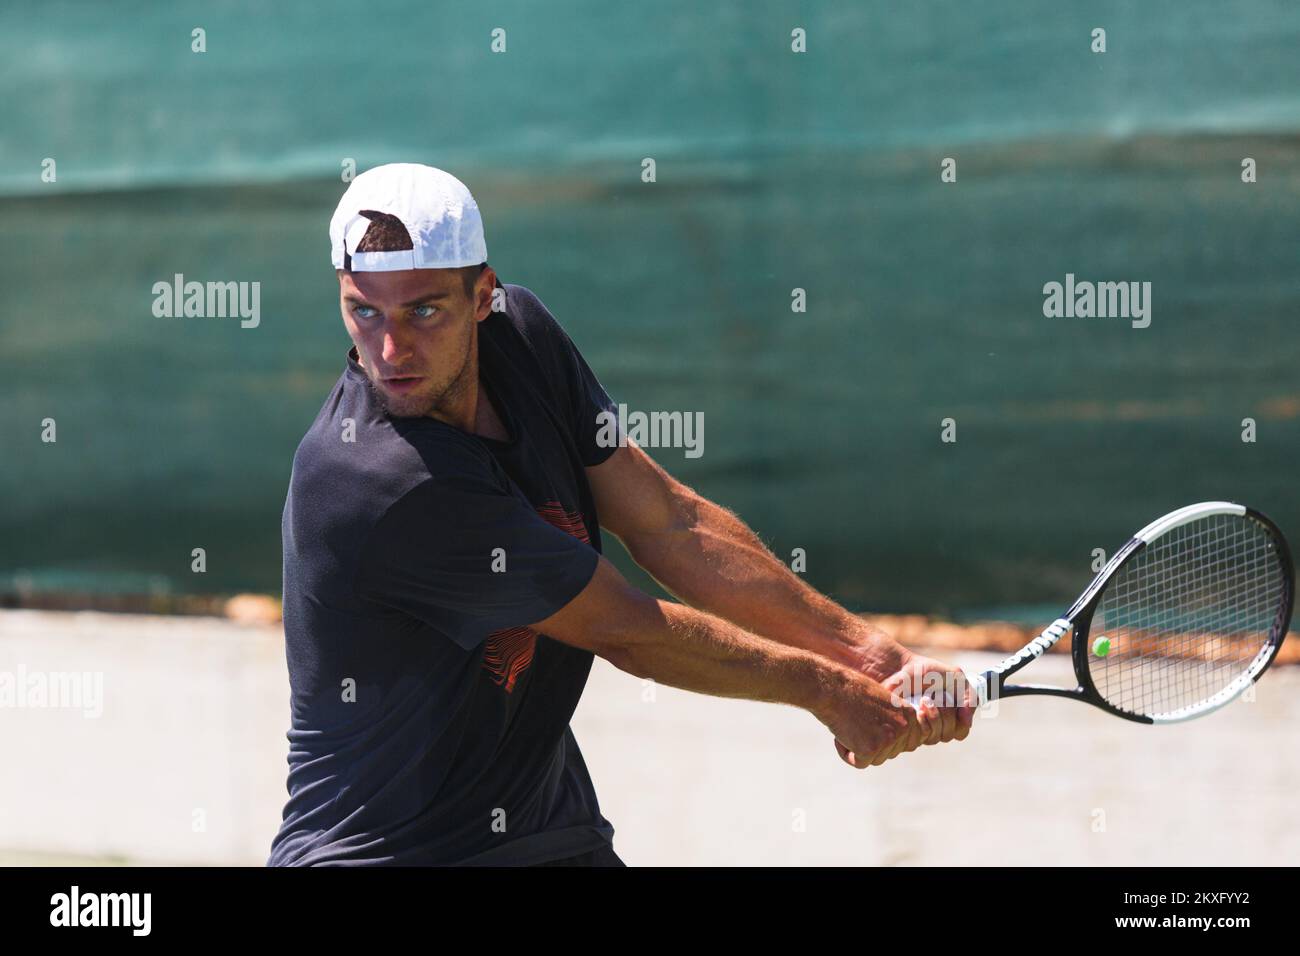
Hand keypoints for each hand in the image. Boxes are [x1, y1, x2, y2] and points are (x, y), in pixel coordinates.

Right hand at [818, 671, 935, 768]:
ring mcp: (889, 738)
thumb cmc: (850, 691)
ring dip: (857, 747)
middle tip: (855, 722)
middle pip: (889, 753)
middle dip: (870, 743)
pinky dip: (846, 753)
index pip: (905, 744)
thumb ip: (894, 721)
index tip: (869, 723)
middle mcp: (904, 727)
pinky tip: (841, 734)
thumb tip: (895, 742)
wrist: (830, 688)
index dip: (883, 738)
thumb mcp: (882, 702)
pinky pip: (859, 763)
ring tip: (848, 725)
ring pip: (875, 759)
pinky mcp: (871, 748)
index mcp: (909, 715)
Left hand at [879, 653, 976, 744]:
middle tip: (936, 696)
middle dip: (946, 714)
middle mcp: (935, 725)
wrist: (900, 667)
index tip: (951, 701)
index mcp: (949, 715)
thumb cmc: (926, 671)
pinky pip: (922, 737)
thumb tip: (967, 722)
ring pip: (936, 737)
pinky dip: (924, 723)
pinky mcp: (907, 729)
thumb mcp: (954, 677)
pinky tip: (918, 710)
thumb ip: (969, 696)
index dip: (960, 721)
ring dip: (935, 717)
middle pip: (949, 735)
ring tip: (925, 700)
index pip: (961, 732)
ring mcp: (921, 728)